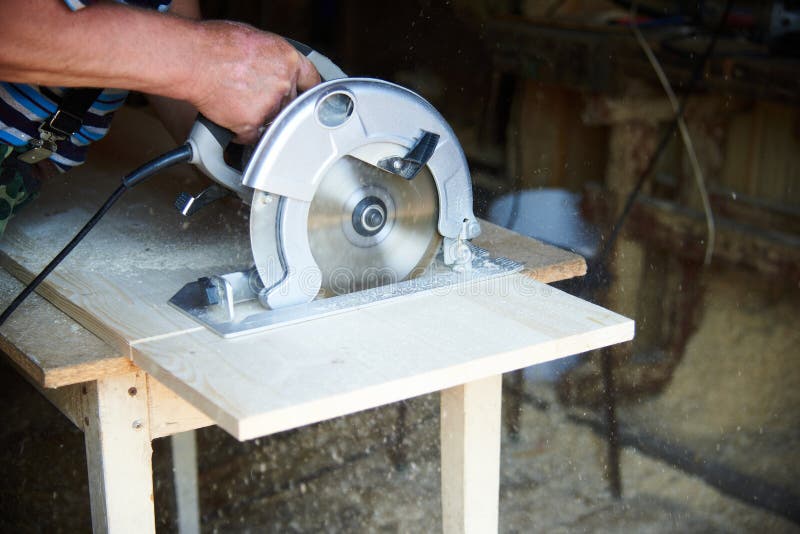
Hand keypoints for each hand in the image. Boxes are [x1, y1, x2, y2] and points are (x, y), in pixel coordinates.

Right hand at [189, 21, 319, 143]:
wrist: (192, 59)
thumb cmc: (215, 44)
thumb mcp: (256, 40)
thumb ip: (273, 58)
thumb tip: (275, 67)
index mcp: (288, 60)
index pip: (311, 79)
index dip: (307, 89)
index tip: (305, 95)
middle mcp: (283, 84)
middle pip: (289, 104)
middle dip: (274, 102)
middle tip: (251, 93)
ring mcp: (270, 106)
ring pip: (271, 121)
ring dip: (258, 117)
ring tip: (236, 100)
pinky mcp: (252, 124)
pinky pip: (251, 136)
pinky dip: (240, 131)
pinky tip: (229, 115)